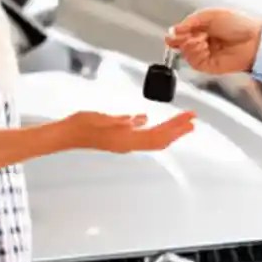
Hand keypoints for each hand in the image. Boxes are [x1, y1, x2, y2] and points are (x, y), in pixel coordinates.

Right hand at [60, 111, 196, 152]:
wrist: (67, 134)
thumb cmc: (81, 125)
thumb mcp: (98, 118)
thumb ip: (117, 120)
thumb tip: (135, 119)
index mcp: (125, 139)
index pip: (158, 136)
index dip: (176, 129)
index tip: (189, 121)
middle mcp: (129, 143)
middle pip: (160, 139)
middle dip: (178, 129)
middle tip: (193, 119)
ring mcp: (125, 141)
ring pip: (154, 138)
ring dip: (170, 130)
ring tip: (182, 122)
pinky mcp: (121, 137)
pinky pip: (144, 136)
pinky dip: (155, 129)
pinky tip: (154, 122)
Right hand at [164, 8, 261, 74]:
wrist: (253, 40)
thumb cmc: (239, 24)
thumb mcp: (210, 15)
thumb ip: (190, 21)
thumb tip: (174, 29)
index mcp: (204, 28)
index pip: (183, 33)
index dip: (176, 34)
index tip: (173, 33)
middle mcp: (204, 42)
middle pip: (181, 44)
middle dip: (181, 39)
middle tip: (187, 34)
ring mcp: (206, 54)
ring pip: (186, 53)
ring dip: (189, 45)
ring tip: (200, 39)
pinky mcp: (209, 66)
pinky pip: (194, 62)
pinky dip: (194, 53)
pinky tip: (202, 46)